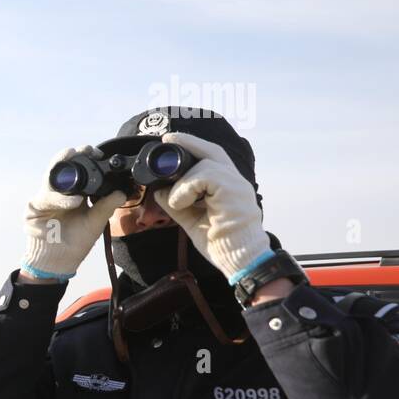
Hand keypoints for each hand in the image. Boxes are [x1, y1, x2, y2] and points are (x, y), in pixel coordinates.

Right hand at [21, 147, 127, 280]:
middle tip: (83, 151)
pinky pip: (45, 200)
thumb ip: (105, 206)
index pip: (75, 169)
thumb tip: (121, 192)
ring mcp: (42, 200)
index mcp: (71, 192)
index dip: (83, 158)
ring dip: (65, 177)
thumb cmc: (76, 242)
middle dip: (69, 157)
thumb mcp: (95, 222)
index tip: (96, 152)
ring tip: (81, 173)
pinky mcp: (33, 211)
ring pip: (50, 180)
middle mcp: (56, 193)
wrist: (59, 262)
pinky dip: (60, 200)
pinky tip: (73, 202)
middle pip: (58, 168)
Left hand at [153, 132, 269, 281]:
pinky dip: (186, 188)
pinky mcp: (233, 191)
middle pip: (212, 151)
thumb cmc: (220, 242)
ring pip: (203, 165)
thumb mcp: (191, 219)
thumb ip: (177, 204)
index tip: (172, 141)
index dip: (193, 147)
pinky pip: (204, 176)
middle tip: (168, 139)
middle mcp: (235, 181)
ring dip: (182, 182)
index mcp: (227, 186)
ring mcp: (236, 185)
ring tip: (178, 202)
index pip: (211, 158)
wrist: (239, 259)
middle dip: (189, 142)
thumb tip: (159, 191)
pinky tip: (181, 203)